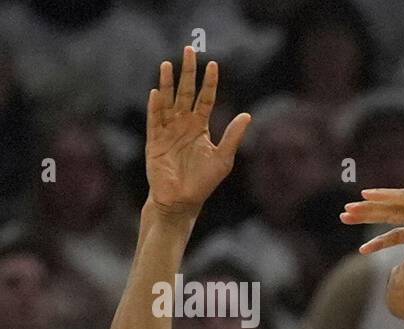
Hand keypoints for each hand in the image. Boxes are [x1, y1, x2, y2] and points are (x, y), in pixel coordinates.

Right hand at [146, 46, 250, 216]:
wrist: (183, 201)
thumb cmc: (203, 181)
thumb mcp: (223, 158)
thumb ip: (233, 136)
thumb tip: (247, 115)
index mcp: (200, 127)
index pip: (205, 99)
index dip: (209, 82)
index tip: (213, 64)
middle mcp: (183, 124)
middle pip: (186, 93)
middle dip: (188, 72)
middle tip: (189, 50)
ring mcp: (168, 131)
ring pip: (168, 101)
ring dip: (167, 83)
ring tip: (168, 64)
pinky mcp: (155, 141)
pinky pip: (155, 120)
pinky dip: (156, 107)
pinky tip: (157, 92)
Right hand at [342, 188, 403, 253]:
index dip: (385, 196)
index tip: (364, 195)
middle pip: (395, 206)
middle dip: (370, 208)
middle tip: (347, 210)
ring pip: (393, 218)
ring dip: (371, 219)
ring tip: (347, 218)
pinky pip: (398, 234)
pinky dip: (382, 241)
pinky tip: (365, 249)